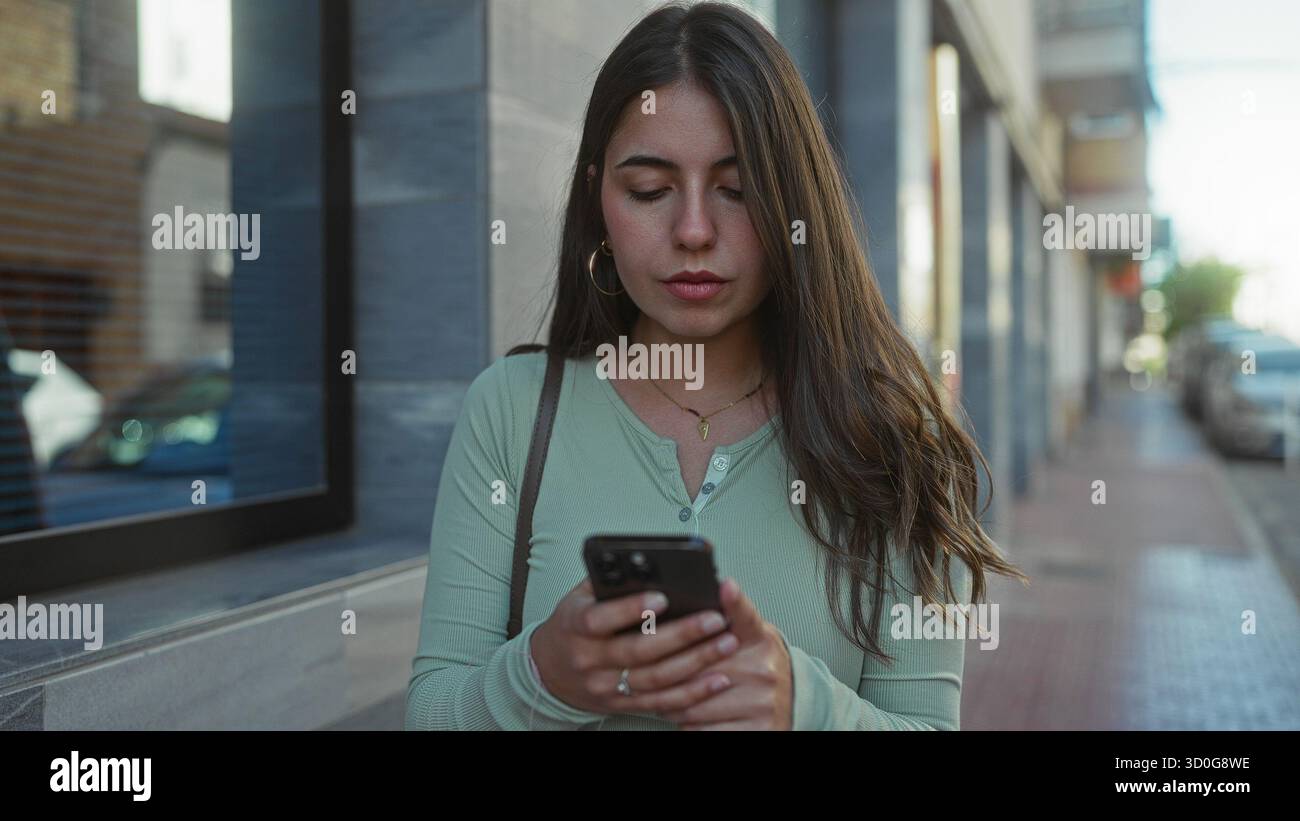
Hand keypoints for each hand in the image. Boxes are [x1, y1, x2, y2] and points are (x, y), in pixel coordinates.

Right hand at [530, 577, 742, 715]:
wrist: (549, 671)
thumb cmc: (572, 626)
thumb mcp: (579, 597)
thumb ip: (609, 582)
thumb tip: (644, 564)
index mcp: (576, 626)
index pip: (601, 619)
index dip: (630, 609)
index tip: (662, 597)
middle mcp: (590, 659)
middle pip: (638, 650)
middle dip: (681, 635)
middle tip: (714, 619)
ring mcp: (606, 686)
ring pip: (656, 678)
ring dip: (695, 662)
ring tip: (725, 643)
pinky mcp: (622, 704)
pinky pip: (662, 702)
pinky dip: (692, 693)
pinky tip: (717, 679)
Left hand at [662, 578, 793, 729]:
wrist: (795, 700)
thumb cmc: (760, 664)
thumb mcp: (751, 634)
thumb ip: (731, 616)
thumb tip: (715, 586)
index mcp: (760, 639)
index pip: (745, 615)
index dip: (734, 600)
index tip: (726, 585)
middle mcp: (764, 668)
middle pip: (700, 668)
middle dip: (670, 674)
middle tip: (651, 672)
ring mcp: (762, 702)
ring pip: (697, 705)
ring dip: (673, 704)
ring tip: (662, 698)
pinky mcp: (759, 729)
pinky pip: (706, 731)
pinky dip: (688, 726)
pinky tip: (684, 717)